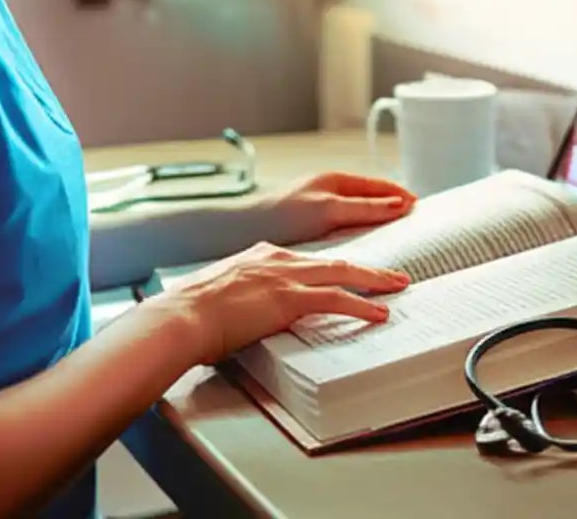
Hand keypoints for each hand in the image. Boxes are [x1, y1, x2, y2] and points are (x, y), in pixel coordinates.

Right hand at [149, 241, 410, 365]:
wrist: (180, 317)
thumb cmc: (190, 315)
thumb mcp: (218, 297)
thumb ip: (238, 301)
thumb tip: (239, 319)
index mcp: (257, 257)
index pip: (304, 260)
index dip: (329, 268)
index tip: (346, 272)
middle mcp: (275, 259)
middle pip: (332, 261)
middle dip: (365, 267)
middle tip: (391, 275)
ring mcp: (283, 276)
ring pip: (341, 273)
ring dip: (374, 280)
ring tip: (397, 287)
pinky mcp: (288, 298)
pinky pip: (336, 299)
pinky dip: (361, 304)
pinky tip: (379, 313)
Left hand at [265, 172, 416, 245]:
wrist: (242, 231)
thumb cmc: (282, 215)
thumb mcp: (330, 210)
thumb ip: (366, 208)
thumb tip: (400, 204)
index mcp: (334, 180)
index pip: (378, 185)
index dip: (400, 195)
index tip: (419, 206)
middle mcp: (327, 190)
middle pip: (369, 198)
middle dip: (392, 207)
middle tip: (414, 220)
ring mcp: (318, 208)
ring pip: (357, 213)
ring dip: (376, 221)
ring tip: (395, 234)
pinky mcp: (310, 227)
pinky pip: (343, 227)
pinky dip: (359, 233)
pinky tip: (362, 247)